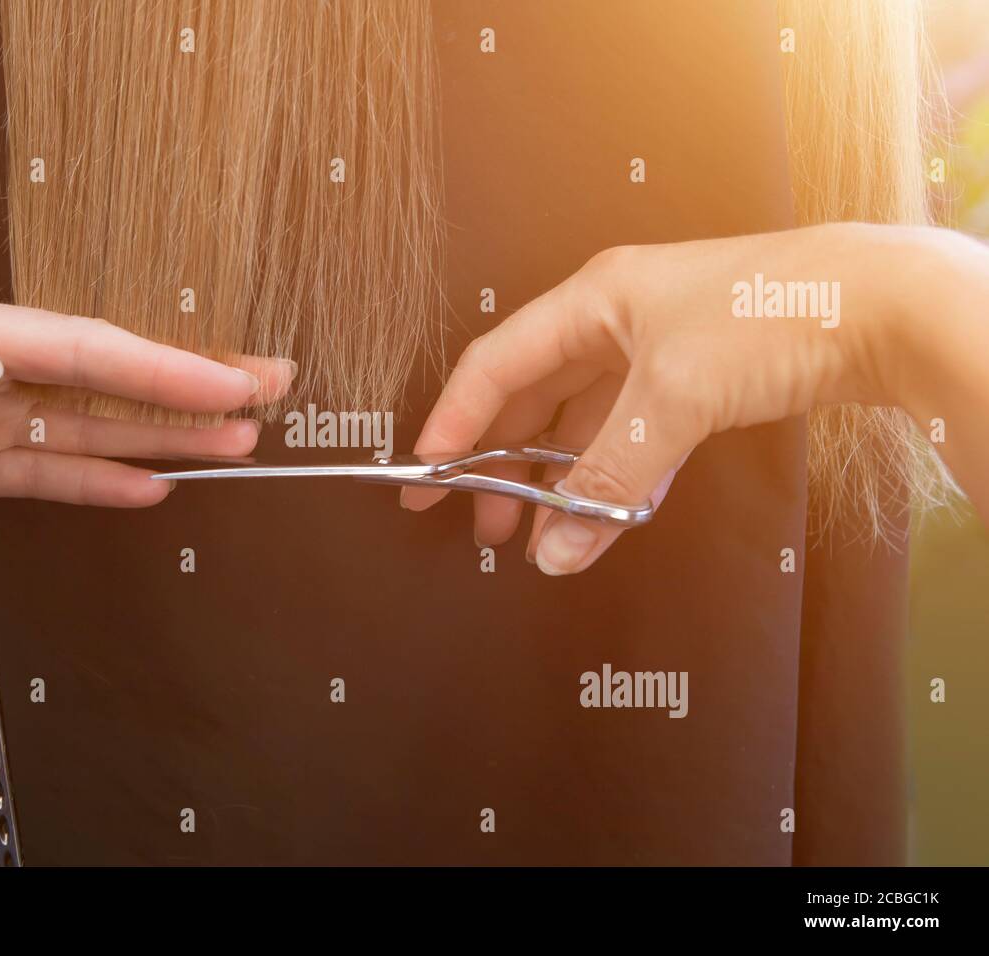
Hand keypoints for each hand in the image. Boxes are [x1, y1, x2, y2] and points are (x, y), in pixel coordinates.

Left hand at [0, 263, 293, 509]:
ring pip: (91, 430)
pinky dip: (98, 481)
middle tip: (266, 391)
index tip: (231, 381)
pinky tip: (146, 486)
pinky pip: (44, 476)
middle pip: (108, 381)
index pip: (85, 349)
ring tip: (234, 443)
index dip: (166, 367)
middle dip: (191, 388)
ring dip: (163, 436)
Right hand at [404, 223, 932, 573]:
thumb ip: (608, 477)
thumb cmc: (775, 311)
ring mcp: (657, 353)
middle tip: (476, 516)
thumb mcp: (672, 397)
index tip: (427, 470)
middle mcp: (617, 322)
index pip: (498, 362)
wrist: (882, 306)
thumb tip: (556, 544)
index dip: (456, 418)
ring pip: (583, 424)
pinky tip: (600, 511)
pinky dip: (611, 476)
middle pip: (534, 398)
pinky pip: (631, 437)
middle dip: (501, 461)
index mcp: (594, 300)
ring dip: (557, 478)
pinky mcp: (695, 382)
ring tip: (534, 530)